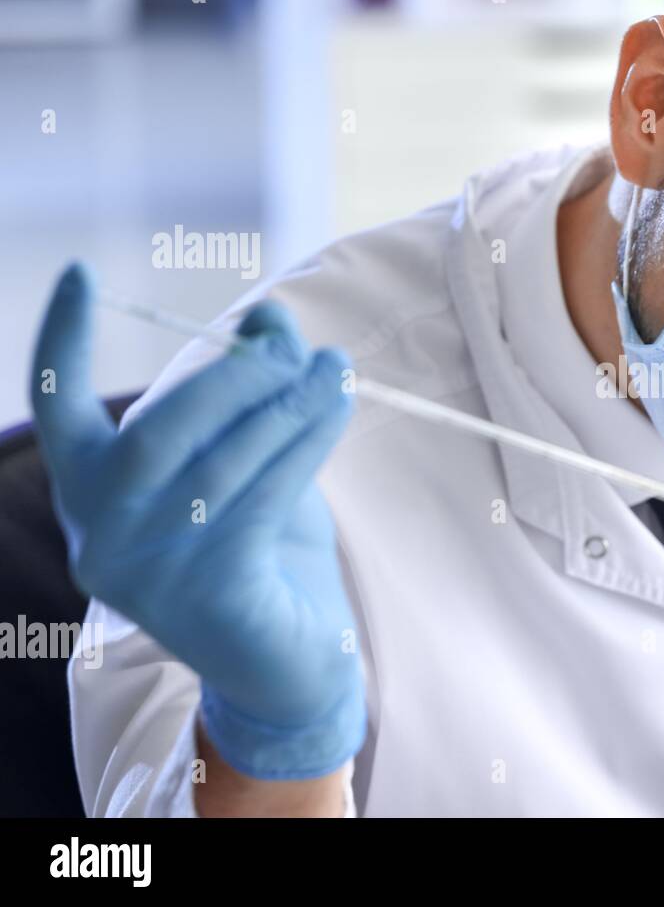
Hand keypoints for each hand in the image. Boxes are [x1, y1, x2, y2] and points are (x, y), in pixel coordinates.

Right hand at [30, 264, 364, 779]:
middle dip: (231, 377)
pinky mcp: (209, 597)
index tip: (79, 272)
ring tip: (334, 369)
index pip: (54, 412)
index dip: (62, 342)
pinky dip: (302, 444)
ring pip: (219, 465)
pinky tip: (335, 409)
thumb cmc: (259, 551)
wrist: (287, 664)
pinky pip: (260, 498)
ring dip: (287, 405)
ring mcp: (149, 575)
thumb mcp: (247, 459)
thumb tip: (272, 317)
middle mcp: (101, 536)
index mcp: (91, 495)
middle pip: (154, 431)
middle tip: (295, 347)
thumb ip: (248, 394)